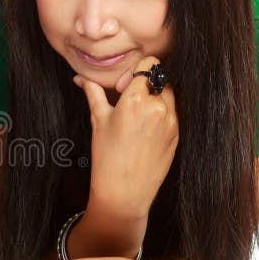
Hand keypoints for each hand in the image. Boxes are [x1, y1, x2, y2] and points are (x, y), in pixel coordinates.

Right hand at [75, 56, 177, 219]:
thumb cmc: (107, 158)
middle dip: (145, 84)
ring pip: (168, 94)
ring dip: (155, 97)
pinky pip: (172, 112)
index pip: (149, 65)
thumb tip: (81, 78)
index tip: (123, 86)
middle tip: (128, 101)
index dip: (136, 71)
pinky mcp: (178, 134)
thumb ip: (94, 94)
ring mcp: (171, 121)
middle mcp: (158, 107)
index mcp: (136, 101)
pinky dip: (161, 113)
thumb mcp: (98, 121)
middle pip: (160, 78)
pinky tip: (144, 130)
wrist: (125, 193)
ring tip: (137, 116)